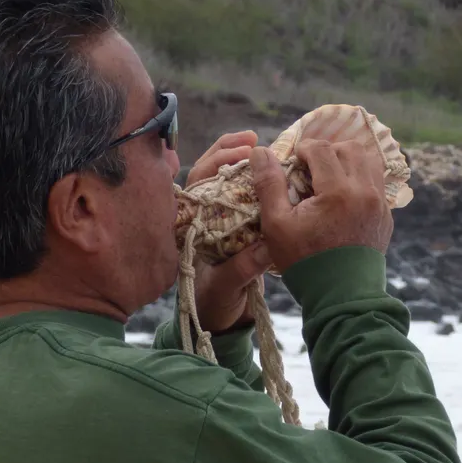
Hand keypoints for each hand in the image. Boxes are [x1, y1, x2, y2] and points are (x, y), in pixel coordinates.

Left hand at [187, 131, 271, 332]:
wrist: (221, 320)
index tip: (240, 153)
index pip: (197, 183)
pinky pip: (242, 193)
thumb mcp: (226, 287)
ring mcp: (219, 219)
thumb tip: (267, 246)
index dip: (216, 162)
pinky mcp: (237, 224)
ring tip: (259, 144)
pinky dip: (254, 177)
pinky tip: (270, 169)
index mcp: (191, 227)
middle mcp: (202, 217)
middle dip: (228, 152)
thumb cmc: (215, 303)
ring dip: (240, 158)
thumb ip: (242, 268)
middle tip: (253, 142)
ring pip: (225, 179)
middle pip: (209, 173)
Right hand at [250, 139, 392, 272]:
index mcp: (338, 191)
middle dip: (328, 152)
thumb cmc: (304, 262)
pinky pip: (376, 185)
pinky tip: (342, 198)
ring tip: (328, 179)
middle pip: (350, 148)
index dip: (303, 149)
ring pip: (368, 163)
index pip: (322, 149)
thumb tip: (259, 151)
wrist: (342, 298)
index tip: (293, 162)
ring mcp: (380, 204)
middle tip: (311, 168)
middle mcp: (365, 192)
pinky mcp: (386, 217)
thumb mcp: (277, 224)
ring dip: (347, 162)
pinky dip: (359, 181)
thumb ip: (269, 184)